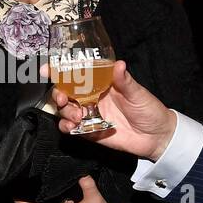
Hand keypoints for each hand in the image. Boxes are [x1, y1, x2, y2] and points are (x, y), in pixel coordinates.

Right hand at [46, 60, 176, 159]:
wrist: (156, 137)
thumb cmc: (149, 110)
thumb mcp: (138, 93)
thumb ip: (125, 81)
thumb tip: (119, 64)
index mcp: (101, 84)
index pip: (77, 74)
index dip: (60, 71)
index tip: (46, 69)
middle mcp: (92, 98)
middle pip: (65, 93)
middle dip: (57, 94)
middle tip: (62, 99)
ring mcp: (90, 115)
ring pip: (66, 111)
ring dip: (64, 112)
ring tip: (77, 117)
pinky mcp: (90, 132)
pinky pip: (71, 128)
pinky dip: (66, 127)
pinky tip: (72, 127)